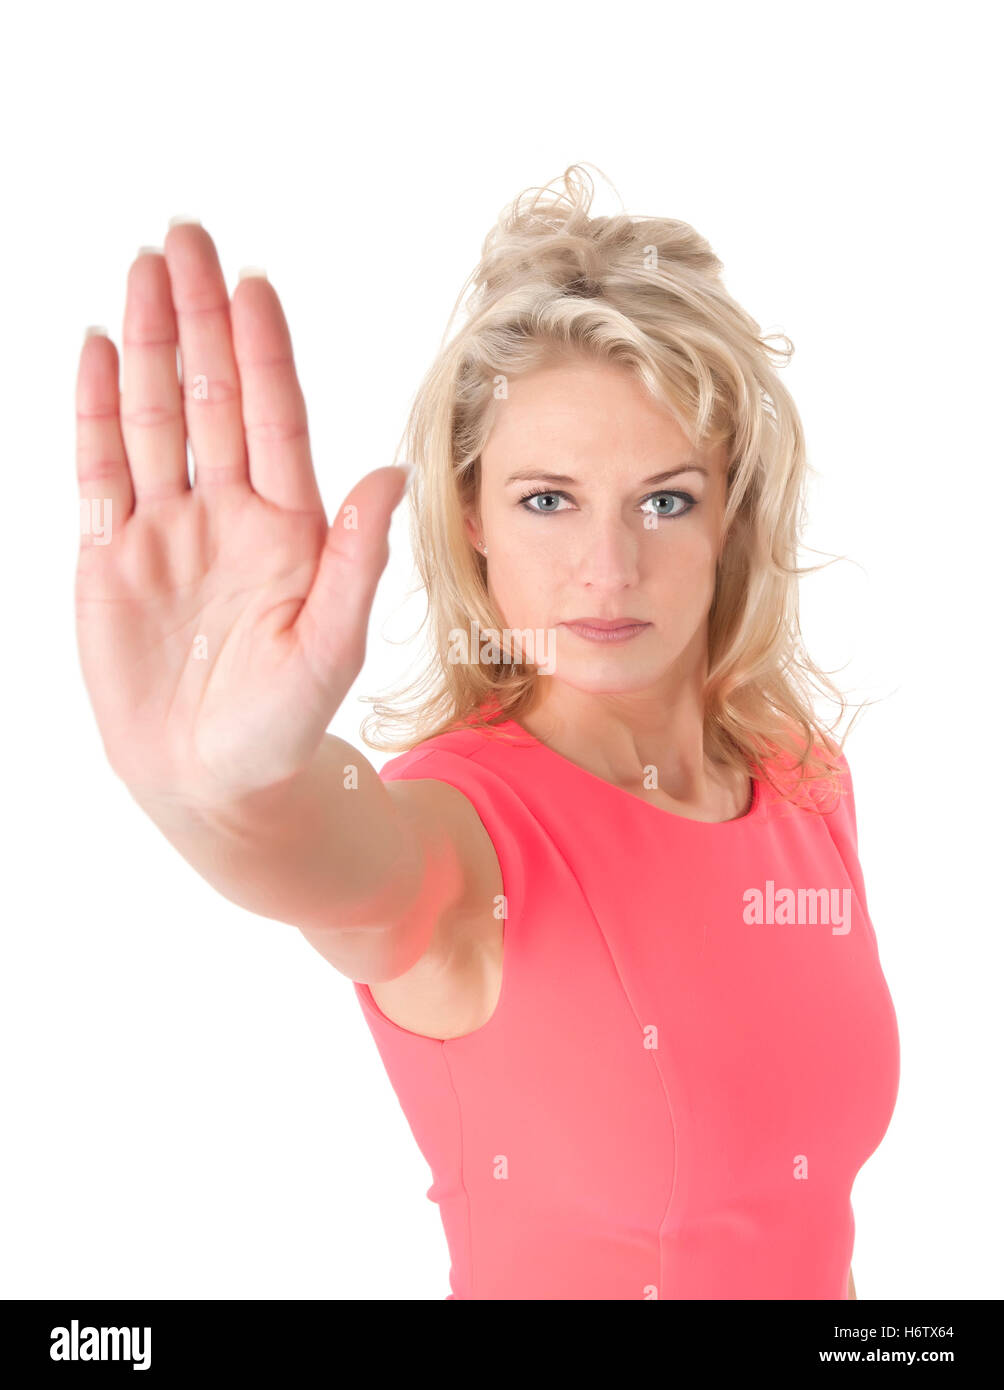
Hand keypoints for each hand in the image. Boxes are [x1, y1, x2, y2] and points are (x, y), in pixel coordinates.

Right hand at [75, 222, 408, 807]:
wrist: (213, 780)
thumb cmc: (284, 722)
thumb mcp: (331, 643)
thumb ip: (357, 559)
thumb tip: (389, 474)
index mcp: (290, 526)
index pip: (273, 418)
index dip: (263, 350)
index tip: (253, 281)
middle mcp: (228, 512)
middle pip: (212, 396)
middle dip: (201, 317)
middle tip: (186, 236)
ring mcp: (167, 530)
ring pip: (155, 417)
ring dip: (149, 344)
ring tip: (144, 271)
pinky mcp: (111, 556)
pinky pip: (100, 469)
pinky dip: (96, 411)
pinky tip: (99, 352)